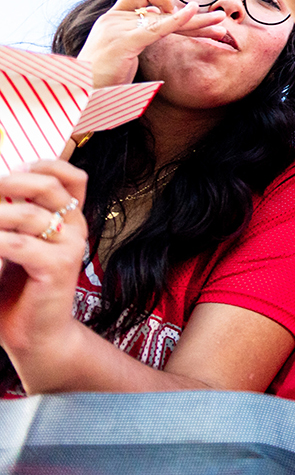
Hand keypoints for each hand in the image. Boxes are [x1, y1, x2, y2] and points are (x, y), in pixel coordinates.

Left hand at [0, 161, 89, 360]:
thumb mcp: (13, 247)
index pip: (72, 177)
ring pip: (28, 213)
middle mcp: (75, 228)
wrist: (35, 336)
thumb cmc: (18, 292)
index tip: (13, 173)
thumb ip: (11, 221)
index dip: (45, 165)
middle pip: (50, 186)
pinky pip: (18, 243)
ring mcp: (71, 246)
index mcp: (68, 220)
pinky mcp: (59, 267)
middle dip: (12, 183)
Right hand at [77, 0, 224, 88]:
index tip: (181, 21)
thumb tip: (161, 23)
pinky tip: (193, 14)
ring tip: (220, 25)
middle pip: (162, 8)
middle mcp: (115, 19)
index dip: (166, 2)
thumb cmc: (99, 78)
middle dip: (193, 15)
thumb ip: (139, 36)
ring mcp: (118, 28)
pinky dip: (177, 20)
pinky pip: (156, 28)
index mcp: (114, 18)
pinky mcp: (123, 42)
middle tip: (219, 20)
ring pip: (165, 18)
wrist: (77, 94)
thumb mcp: (121, 52)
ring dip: (196, 22)